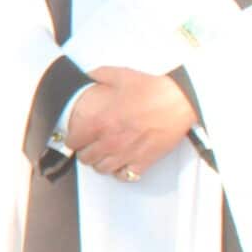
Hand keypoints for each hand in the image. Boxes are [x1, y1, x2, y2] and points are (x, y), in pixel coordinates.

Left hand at [65, 66, 196, 179]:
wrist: (178, 101)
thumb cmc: (152, 89)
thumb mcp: (119, 75)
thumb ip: (98, 75)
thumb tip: (88, 75)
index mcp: (99, 122)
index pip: (73, 141)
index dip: (72, 140)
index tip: (75, 138)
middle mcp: (110, 141)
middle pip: (86, 158)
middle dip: (85, 152)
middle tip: (89, 147)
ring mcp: (126, 153)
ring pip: (103, 169)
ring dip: (101, 163)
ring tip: (104, 156)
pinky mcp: (143, 160)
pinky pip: (125, 176)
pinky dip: (121, 172)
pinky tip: (121, 164)